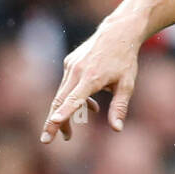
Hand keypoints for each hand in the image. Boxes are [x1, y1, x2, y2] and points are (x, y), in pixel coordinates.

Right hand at [40, 24, 139, 143]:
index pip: (75, 98)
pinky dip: (73, 99)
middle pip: (60, 100)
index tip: (53, 122)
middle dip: (53, 122)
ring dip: (64, 114)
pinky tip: (91, 107)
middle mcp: (77, 71)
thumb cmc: (125, 60)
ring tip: (69, 134)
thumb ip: (119, 107)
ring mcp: (71, 66)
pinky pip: (67, 86)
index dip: (65, 112)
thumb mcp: (127, 85)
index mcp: (92, 78)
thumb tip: (117, 129)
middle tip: (47, 140)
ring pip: (61, 95)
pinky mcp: (69, 63)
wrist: (117, 33)